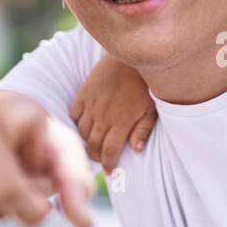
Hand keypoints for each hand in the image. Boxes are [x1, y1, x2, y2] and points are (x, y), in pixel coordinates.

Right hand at [70, 55, 156, 171]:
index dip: (108, 164)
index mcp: (122, 122)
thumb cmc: (147, 83)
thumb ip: (143, 130)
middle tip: (100, 159)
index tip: (110, 170)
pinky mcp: (85, 91)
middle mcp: (104, 116)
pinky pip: (75, 111)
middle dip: (95, 156)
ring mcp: (92, 103)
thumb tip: (137, 150)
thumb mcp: (152, 108)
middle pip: (93, 144)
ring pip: (82, 130)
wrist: (134, 56)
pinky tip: (85, 123)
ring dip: (86, 140)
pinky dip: (77, 120)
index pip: (109, 151)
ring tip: (93, 143)